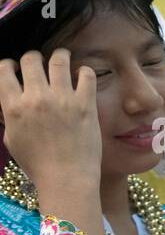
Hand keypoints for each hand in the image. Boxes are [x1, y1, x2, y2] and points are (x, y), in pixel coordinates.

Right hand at [0, 50, 102, 192]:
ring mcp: (62, 99)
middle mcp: (36, 98)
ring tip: (62, 58)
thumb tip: (10, 103)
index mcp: (13, 106)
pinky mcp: (85, 104)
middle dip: (33, 58)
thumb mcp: (12, 139)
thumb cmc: (38, 164)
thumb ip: (10, 116)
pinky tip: (82, 75)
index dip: (9, 65)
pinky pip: (86, 75)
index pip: (4, 71)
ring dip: (60, 56)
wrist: (66, 178)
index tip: (15, 67)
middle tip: (40, 63)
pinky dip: (84, 71)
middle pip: (31, 60)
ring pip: (58, 60)